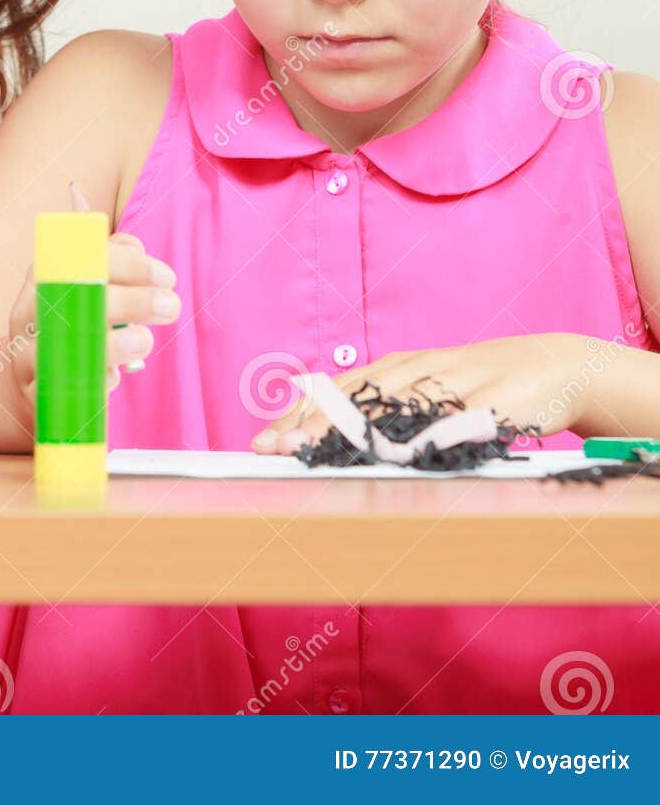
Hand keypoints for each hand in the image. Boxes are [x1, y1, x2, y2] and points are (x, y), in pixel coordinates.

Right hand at [8, 232, 179, 413]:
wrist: (43, 379)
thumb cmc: (77, 323)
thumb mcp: (92, 287)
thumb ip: (117, 262)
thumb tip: (138, 253)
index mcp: (45, 276)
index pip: (83, 257)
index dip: (128, 264)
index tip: (167, 278)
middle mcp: (28, 309)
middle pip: (74, 297)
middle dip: (130, 300)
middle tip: (170, 306)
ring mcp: (24, 351)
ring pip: (65, 343)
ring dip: (113, 343)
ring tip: (144, 340)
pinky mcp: (31, 390)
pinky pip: (63, 386)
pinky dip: (93, 380)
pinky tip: (112, 376)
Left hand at [251, 333, 592, 454]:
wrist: (554, 365)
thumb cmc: (479, 387)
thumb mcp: (429, 398)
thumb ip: (386, 418)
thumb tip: (327, 443)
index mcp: (399, 368)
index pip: (338, 389)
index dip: (301, 413)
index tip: (264, 439)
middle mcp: (421, 368)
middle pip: (361, 395)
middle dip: (317, 423)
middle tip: (281, 448)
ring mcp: (459, 379)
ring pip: (403, 404)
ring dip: (362, 429)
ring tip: (325, 451)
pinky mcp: (498, 398)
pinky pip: (462, 418)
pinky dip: (435, 433)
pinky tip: (411, 454)